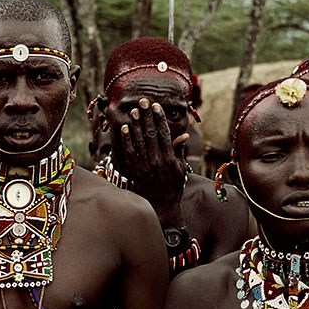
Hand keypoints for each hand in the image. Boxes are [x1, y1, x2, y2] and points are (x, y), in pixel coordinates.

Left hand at [119, 99, 187, 219]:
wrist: (161, 207)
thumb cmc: (173, 187)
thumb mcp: (180, 170)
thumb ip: (179, 152)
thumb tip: (184, 136)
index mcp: (169, 158)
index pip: (164, 133)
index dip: (159, 118)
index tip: (156, 106)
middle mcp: (156, 160)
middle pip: (151, 133)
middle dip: (147, 116)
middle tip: (143, 101)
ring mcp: (144, 166)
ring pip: (139, 140)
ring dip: (136, 124)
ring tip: (134, 110)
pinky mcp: (134, 171)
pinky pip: (129, 152)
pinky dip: (126, 139)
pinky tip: (124, 128)